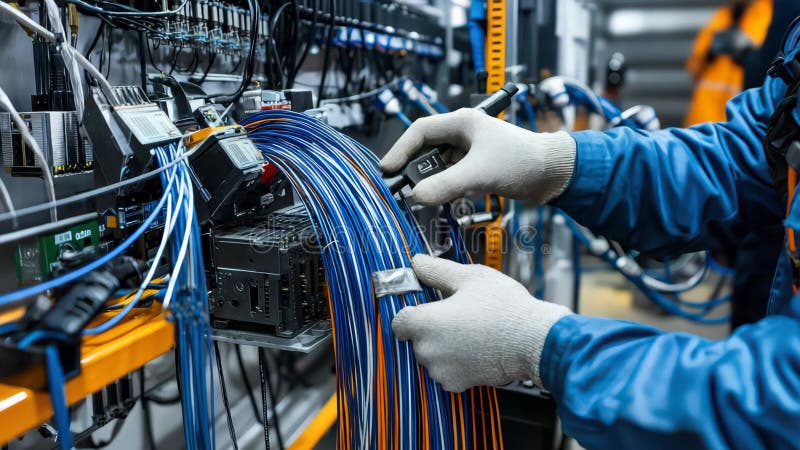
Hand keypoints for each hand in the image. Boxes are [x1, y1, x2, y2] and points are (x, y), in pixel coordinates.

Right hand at [380, 108, 575, 204]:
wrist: (555, 174)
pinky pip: (452, 177)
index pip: (419, 131)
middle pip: (426, 150)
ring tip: (426, 198)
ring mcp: (471, 151)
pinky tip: (447, 200)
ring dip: (432, 182)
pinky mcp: (479, 166)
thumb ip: (445, 186)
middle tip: (402, 189)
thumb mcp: (479, 174)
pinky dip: (446, 188)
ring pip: (439, 166)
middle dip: (414, 170)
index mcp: (463, 122)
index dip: (400, 150)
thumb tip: (416, 196)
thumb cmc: (523, 161)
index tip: (387, 170)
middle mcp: (464, 133)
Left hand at [392, 254, 571, 391]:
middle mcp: (427, 351)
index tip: (425, 306)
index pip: (398, 320)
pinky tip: (475, 347)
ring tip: (470, 330)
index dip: (411, 311)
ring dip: (443, 345)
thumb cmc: (505, 308)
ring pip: (431, 355)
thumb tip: (417, 262)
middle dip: (431, 327)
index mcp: (425, 323)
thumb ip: (436, 270)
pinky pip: (446, 371)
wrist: (535, 340)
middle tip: (456, 314)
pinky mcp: (457, 384)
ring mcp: (441, 371)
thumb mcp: (469, 277)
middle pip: (415, 338)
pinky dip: (456, 362)